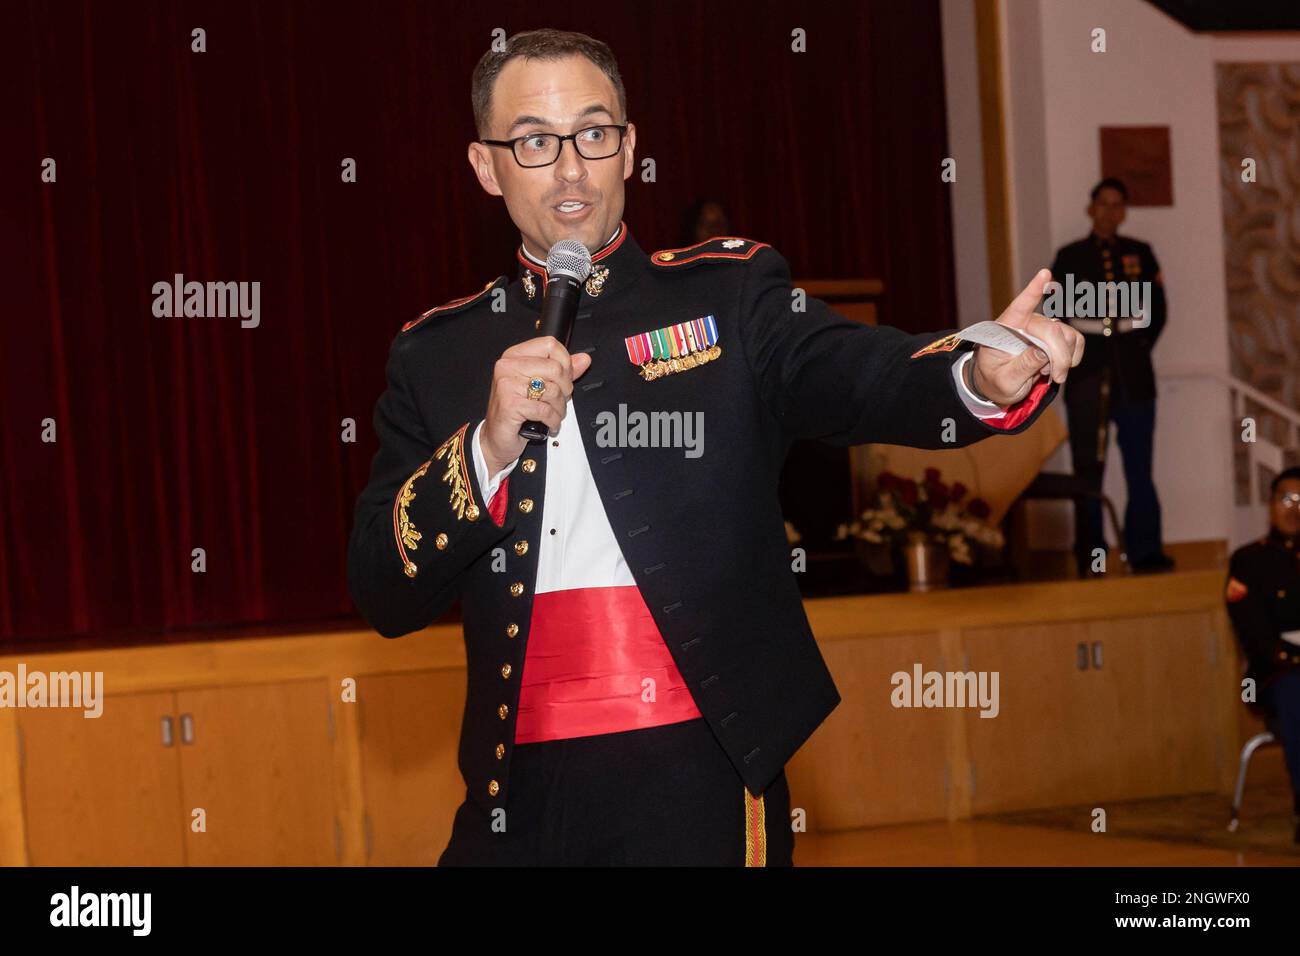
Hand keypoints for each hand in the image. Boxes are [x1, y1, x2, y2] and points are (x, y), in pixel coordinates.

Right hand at [480, 336, 591, 472]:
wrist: (496, 438)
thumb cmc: (516, 411)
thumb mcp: (540, 386)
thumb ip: (562, 371)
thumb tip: (583, 359)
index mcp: (514, 356)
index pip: (550, 344)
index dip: (565, 362)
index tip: (565, 378)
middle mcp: (507, 366)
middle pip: (555, 368)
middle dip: (565, 389)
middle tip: (559, 400)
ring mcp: (506, 385)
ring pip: (552, 390)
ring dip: (559, 408)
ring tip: (553, 414)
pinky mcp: (510, 404)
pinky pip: (545, 410)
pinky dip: (553, 420)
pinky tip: (549, 424)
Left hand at [974, 268, 1083, 404]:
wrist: (999, 383)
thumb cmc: (996, 380)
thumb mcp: (1004, 380)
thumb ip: (1023, 366)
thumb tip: (1044, 351)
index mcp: (1005, 329)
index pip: (1019, 307)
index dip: (1033, 290)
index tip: (1044, 273)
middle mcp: (1025, 322)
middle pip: (1052, 331)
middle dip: (1059, 358)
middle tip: (1056, 378)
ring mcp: (1043, 326)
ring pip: (1068, 336)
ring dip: (1064, 359)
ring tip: (1048, 373)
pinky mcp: (1057, 334)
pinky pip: (1076, 340)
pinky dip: (1072, 357)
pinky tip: (1058, 367)